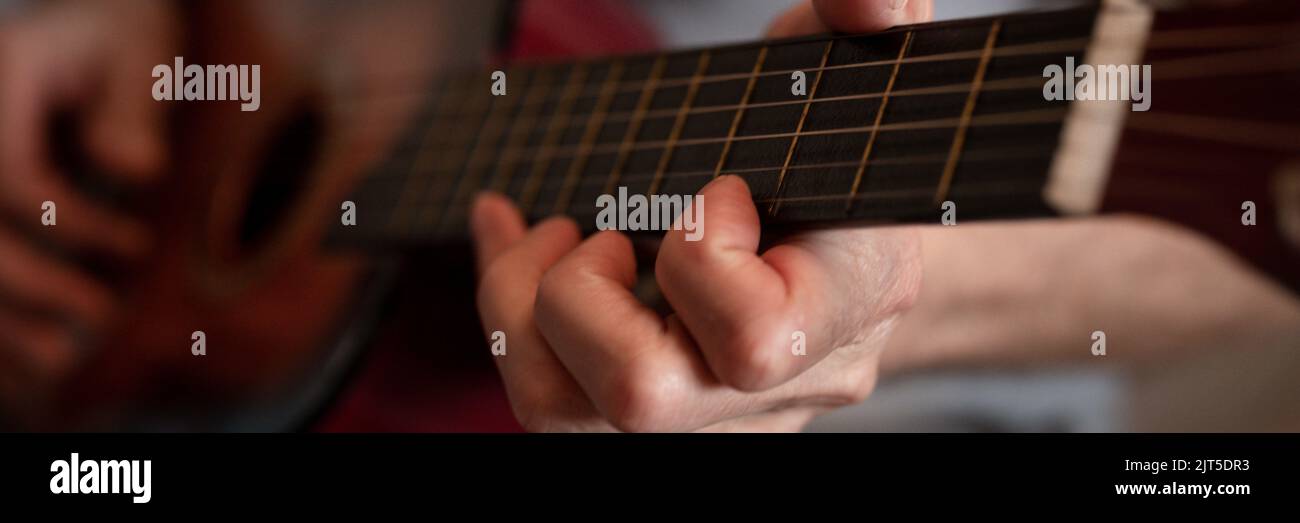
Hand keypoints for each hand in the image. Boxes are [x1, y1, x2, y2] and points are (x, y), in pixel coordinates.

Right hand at [0, 0, 177, 411]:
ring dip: (1, 319)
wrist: (82, 36)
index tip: (139, 246)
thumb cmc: (120, 45)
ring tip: (58, 361)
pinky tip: (25, 369)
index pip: (12, 174)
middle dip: (32, 284)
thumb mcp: (142, 56)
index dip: (73, 222)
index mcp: (0, 79)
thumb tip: (138, 170)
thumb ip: (135, 110)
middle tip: (103, 317)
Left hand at [469, 0, 932, 431]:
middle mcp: (773, 391)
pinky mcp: (655, 421)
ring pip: (563, 411)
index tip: (717, 194)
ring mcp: (708, 417)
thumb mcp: (855, 82)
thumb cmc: (843, 167)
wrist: (856, 268)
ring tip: (557, 237)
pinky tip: (521, 240)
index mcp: (843, 311)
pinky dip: (505, 312)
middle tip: (604, 231)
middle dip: (580, 293)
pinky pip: (544, 394)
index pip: (753, 340)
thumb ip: (869, 22)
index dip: (701, 257)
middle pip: (638, 395)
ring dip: (522, 308)